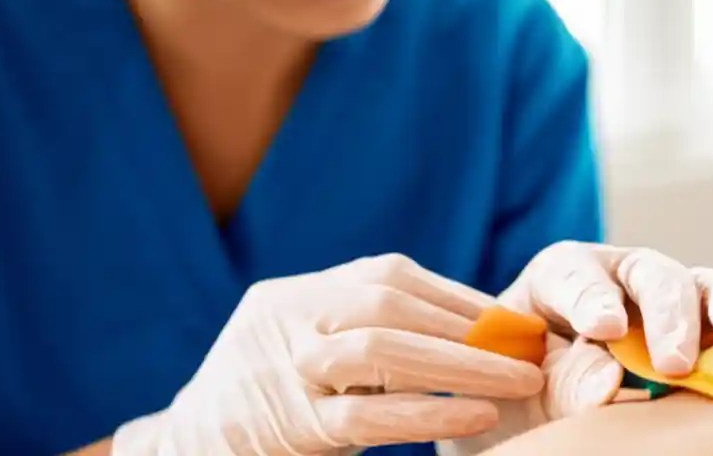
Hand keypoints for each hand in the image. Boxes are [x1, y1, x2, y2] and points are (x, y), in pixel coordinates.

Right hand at [111, 254, 542, 455]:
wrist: (182, 450)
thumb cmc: (261, 401)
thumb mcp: (298, 346)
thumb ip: (355, 326)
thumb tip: (463, 323)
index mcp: (294, 294)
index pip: (387, 275)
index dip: (454, 294)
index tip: (509, 317)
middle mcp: (287, 319)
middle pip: (390, 304)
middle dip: (469, 324)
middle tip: (529, 346)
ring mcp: (285, 371)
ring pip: (382, 351)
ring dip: (462, 363)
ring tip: (519, 380)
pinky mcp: (289, 425)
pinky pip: (368, 415)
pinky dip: (428, 412)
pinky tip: (476, 416)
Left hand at [509, 242, 712, 416]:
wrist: (539, 410)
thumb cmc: (521, 395)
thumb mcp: (524, 392)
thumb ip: (561, 384)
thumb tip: (608, 384)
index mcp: (561, 279)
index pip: (572, 273)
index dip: (589, 296)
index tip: (604, 328)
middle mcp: (621, 279)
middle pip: (650, 276)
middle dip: (668, 315)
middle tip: (675, 361)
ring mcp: (670, 302)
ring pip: (704, 287)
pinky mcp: (709, 329)